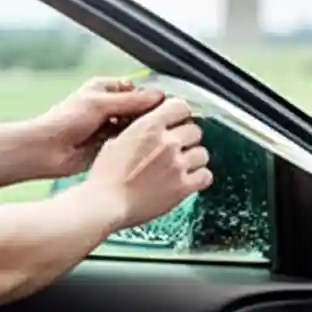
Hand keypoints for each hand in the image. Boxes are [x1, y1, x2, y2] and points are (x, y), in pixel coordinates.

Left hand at [33, 77, 167, 177]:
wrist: (47, 150)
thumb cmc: (66, 120)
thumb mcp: (100, 104)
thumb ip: (130, 100)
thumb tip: (159, 96)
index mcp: (105, 89)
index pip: (137, 89)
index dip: (153, 97)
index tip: (171, 105)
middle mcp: (109, 106)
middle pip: (139, 109)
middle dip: (151, 116)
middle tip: (171, 124)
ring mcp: (109, 127)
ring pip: (135, 127)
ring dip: (145, 132)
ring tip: (163, 137)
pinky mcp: (109, 146)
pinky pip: (129, 143)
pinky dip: (137, 145)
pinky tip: (150, 149)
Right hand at [85, 96, 212, 229]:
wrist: (105, 204)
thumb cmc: (105, 176)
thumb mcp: (116, 141)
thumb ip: (138, 132)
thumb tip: (148, 130)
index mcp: (148, 126)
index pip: (180, 106)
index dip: (180, 115)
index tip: (177, 122)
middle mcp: (167, 142)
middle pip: (195, 130)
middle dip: (187, 138)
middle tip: (177, 148)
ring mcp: (177, 165)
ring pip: (202, 153)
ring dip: (194, 158)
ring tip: (182, 166)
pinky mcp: (183, 187)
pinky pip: (206, 176)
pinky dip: (199, 177)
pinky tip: (188, 180)